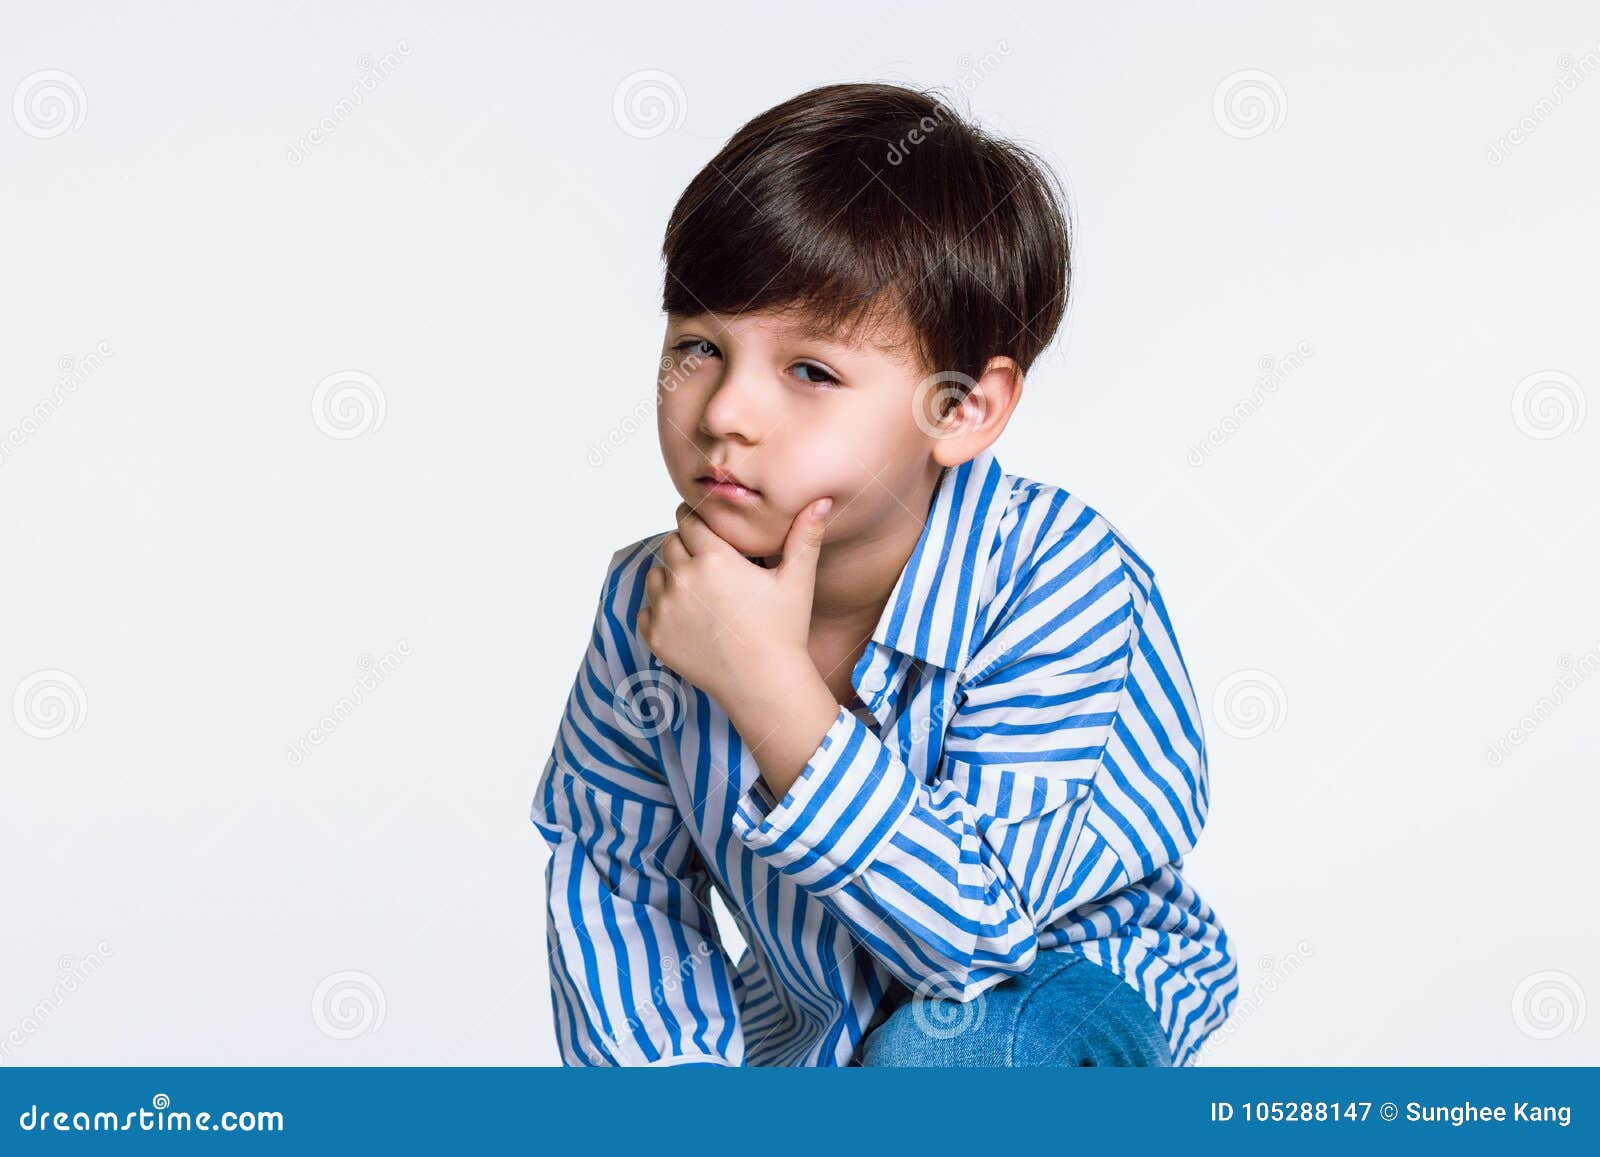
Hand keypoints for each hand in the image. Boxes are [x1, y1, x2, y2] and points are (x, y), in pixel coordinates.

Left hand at [638, 496, 832, 705]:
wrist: (764, 684)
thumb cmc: (783, 632)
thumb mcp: (797, 580)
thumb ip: (805, 536)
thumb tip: (821, 500)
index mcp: (714, 558)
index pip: (688, 520)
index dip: (698, 522)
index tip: (706, 529)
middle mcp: (683, 579)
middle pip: (670, 544)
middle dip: (686, 548)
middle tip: (708, 564)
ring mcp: (665, 609)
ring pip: (655, 575)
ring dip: (670, 577)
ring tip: (697, 592)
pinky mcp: (656, 636)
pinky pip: (645, 609)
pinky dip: (660, 610)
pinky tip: (687, 618)